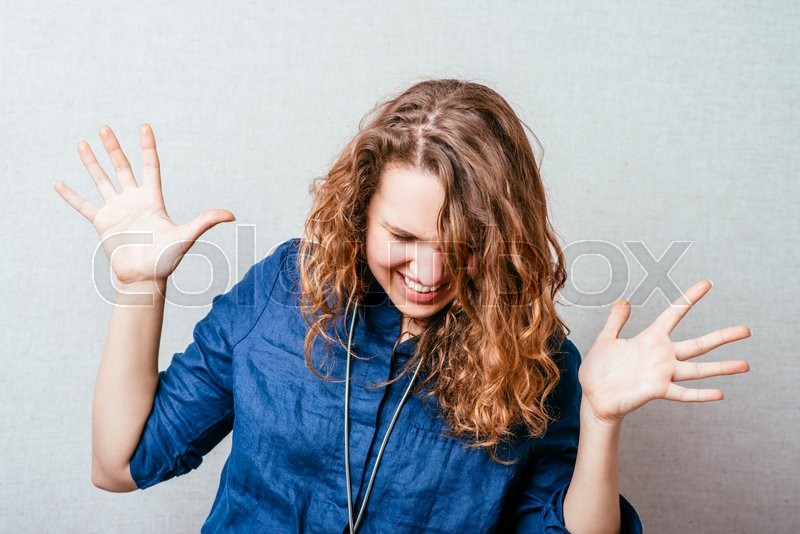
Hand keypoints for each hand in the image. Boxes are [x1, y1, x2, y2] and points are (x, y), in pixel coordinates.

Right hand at [54, 124, 234, 286]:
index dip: (147, 147)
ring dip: (92, 163)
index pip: (150, 166)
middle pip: (122, 168)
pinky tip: (58, 183)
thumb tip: (232, 215)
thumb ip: (206, 222)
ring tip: (82, 143)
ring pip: (101, 181)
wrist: (145, 279)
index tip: (144, 126)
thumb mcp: (187, 236)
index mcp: (153, 200)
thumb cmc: (167, 260)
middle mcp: (133, 201)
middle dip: (114, 148)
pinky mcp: (102, 223)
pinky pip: (83, 206)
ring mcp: (116, 211)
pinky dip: (70, 196)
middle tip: (105, 127)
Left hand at [578, 280, 750, 424]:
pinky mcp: (657, 390)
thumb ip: (616, 320)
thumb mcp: (605, 339)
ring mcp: (662, 373)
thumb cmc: (599, 369)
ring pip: (698, 369)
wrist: (593, 396)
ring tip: (745, 364)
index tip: (707, 283)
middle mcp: (662, 356)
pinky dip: (701, 394)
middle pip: (698, 343)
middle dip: (722, 336)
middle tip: (747, 330)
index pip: (674, 313)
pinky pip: (683, 393)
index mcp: (650, 339)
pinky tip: (720, 394)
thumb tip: (624, 300)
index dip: (690, 298)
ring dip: (722, 367)